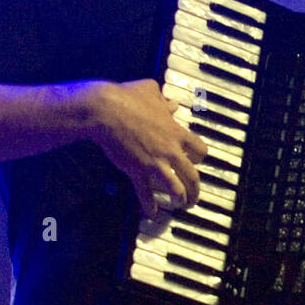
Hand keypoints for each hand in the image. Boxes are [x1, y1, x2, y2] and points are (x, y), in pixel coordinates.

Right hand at [87, 79, 208, 218]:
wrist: (104, 110)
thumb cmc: (127, 97)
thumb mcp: (150, 91)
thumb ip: (163, 99)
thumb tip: (171, 102)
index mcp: (176, 132)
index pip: (200, 150)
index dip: (199, 158)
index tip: (196, 162)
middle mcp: (171, 150)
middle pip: (192, 174)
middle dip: (196, 188)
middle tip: (194, 196)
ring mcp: (155, 162)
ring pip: (176, 187)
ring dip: (181, 199)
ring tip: (182, 206)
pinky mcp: (137, 170)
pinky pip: (146, 192)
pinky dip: (150, 205)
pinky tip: (153, 214)